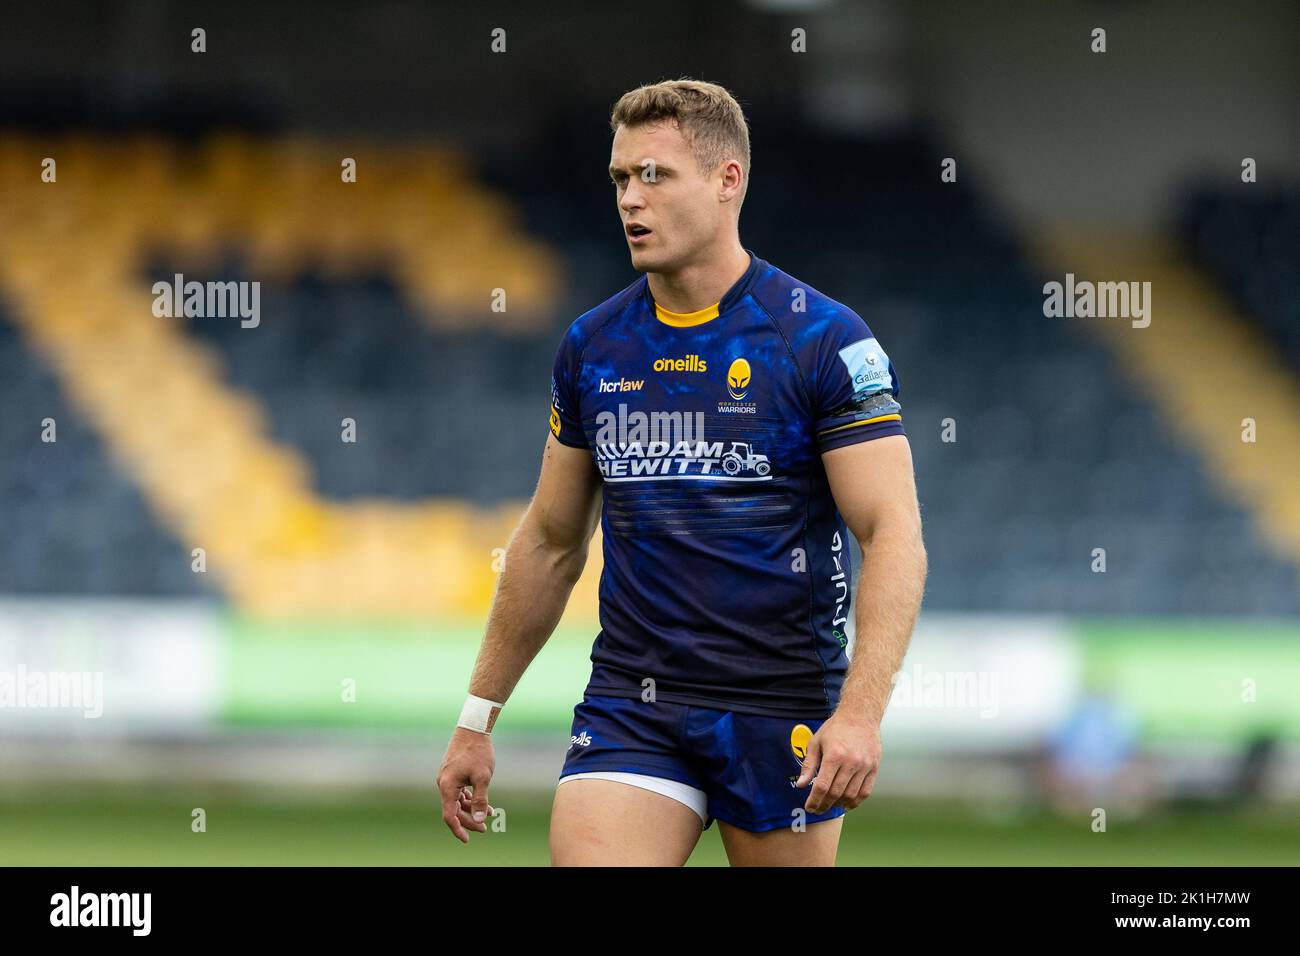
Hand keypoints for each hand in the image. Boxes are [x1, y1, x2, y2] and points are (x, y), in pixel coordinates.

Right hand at [436, 726, 496, 842]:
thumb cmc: (478, 751)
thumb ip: (480, 799)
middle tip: (485, 827)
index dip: (458, 829)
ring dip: (471, 809)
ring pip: (457, 801)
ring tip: (490, 813)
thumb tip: (479, 819)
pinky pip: (459, 791)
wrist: (473, 728)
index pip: (449, 816)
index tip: (467, 839)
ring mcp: (448, 778)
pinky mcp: (453, 773)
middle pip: (454, 810)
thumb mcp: (483, 777)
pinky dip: (470, 798)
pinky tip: (483, 801)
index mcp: (447, 786)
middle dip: (469, 820)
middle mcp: (444, 783)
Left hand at [795, 712, 880, 813]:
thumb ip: (809, 765)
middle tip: (817, 809)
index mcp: (834, 755)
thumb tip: (801, 785)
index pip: (822, 786)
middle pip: (836, 793)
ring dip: (839, 805)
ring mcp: (864, 766)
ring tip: (830, 805)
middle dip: (824, 805)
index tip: (809, 807)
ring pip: (851, 795)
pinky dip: (855, 802)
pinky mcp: (874, 768)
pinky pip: (865, 792)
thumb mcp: (816, 742)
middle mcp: (851, 762)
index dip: (814, 800)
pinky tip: (846, 803)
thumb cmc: (835, 728)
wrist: (860, 716)